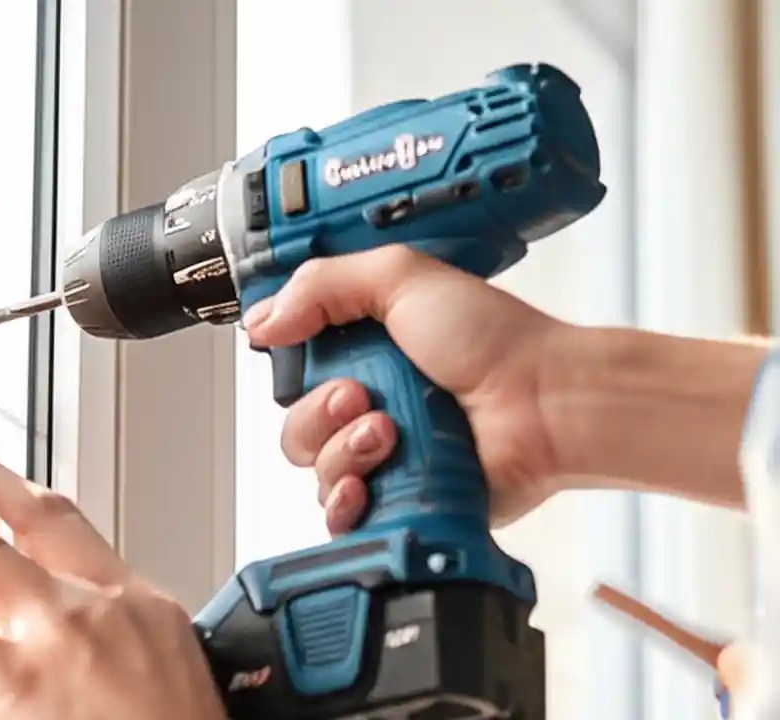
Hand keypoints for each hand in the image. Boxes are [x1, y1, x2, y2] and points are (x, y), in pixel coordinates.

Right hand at [246, 246, 568, 534]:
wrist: (545, 404)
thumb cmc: (496, 342)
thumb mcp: (401, 277)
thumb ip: (321, 284)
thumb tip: (261, 321)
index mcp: (366, 356)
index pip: (295, 375)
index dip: (294, 372)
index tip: (309, 355)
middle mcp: (372, 409)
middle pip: (297, 429)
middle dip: (319, 415)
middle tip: (362, 397)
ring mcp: (386, 460)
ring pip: (317, 472)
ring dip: (343, 452)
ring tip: (389, 434)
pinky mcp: (401, 504)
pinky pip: (344, 518)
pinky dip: (347, 502)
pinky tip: (369, 482)